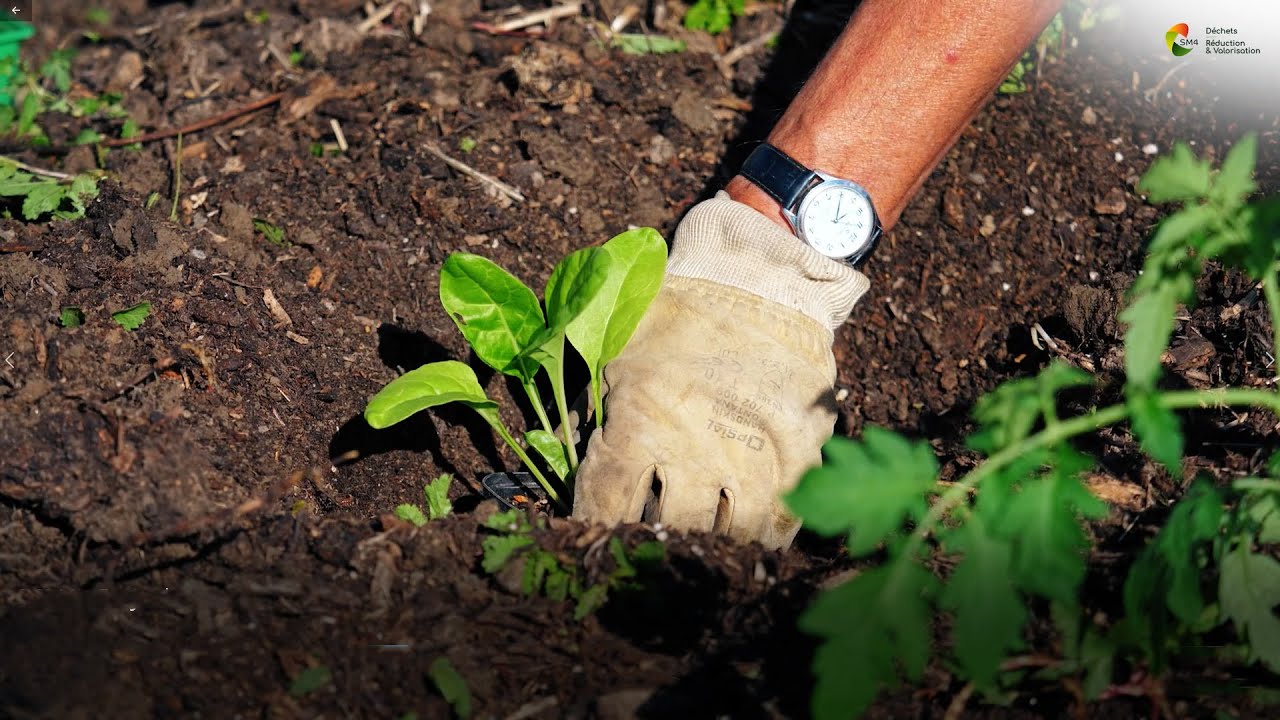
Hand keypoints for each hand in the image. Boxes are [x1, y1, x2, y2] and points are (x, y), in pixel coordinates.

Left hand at [572, 194, 868, 548]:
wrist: (760, 279)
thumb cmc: (679, 311)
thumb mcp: (619, 349)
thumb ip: (593, 408)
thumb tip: (563, 456)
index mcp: (640, 420)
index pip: (607, 501)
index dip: (598, 526)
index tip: (599, 537)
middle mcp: (693, 448)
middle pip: (668, 526)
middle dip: (656, 542)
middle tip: (652, 549)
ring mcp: (750, 456)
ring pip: (727, 535)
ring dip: (711, 547)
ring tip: (703, 553)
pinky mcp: (798, 455)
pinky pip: (782, 523)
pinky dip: (765, 541)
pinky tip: (752, 543)